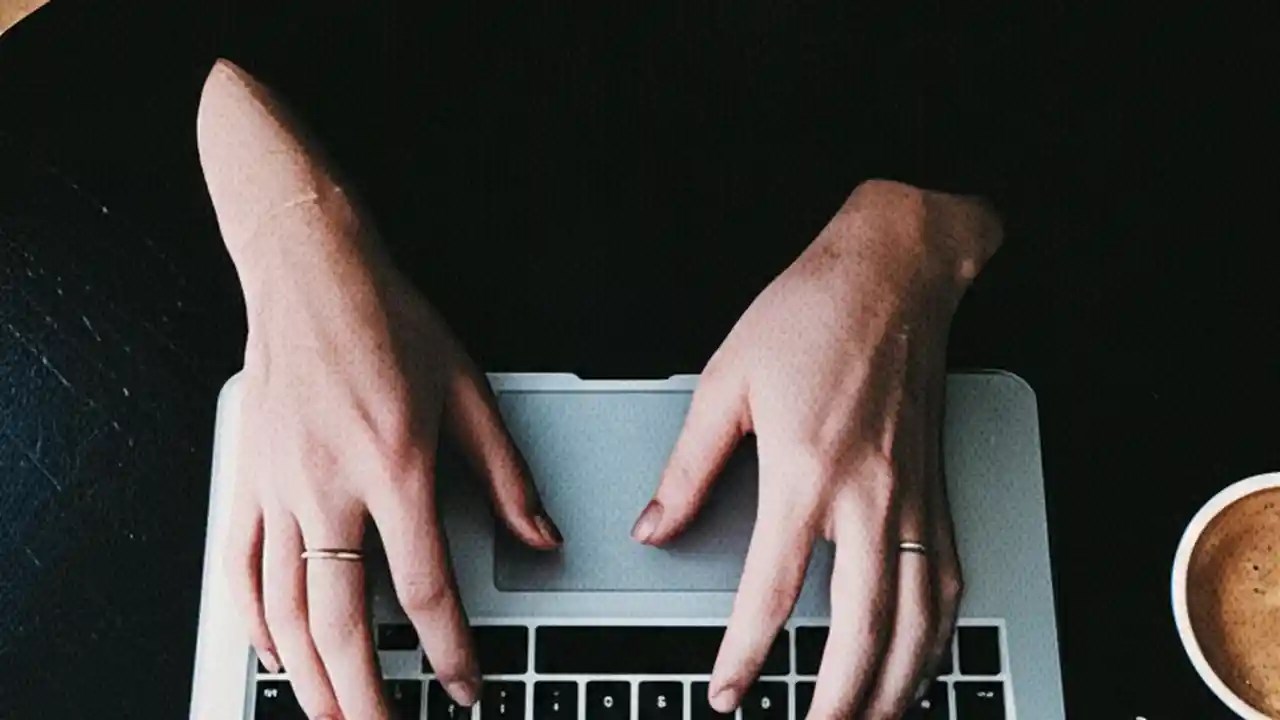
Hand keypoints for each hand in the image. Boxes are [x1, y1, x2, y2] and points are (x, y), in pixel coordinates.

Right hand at [198, 60, 560, 718]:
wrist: (311, 272)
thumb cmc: (388, 322)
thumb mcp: (469, 393)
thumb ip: (507, 476)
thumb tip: (542, 535)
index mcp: (397, 469)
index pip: (426, 590)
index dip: (453, 653)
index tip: (468, 687)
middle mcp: (331, 489)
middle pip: (344, 622)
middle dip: (368, 695)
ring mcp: (279, 488)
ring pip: (287, 609)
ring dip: (310, 677)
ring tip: (334, 715)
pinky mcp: (247, 478)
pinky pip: (241, 568)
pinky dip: (255, 623)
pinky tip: (276, 655)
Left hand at [631, 180, 1001, 717]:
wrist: (894, 269)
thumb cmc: (811, 313)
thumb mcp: (725, 383)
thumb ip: (688, 469)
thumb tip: (654, 530)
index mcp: (806, 471)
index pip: (771, 593)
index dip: (743, 655)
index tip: (724, 693)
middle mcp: (869, 495)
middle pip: (862, 632)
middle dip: (837, 703)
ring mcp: (915, 497)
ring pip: (918, 622)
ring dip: (897, 688)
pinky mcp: (940, 489)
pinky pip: (949, 583)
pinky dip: (937, 638)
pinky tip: (922, 662)